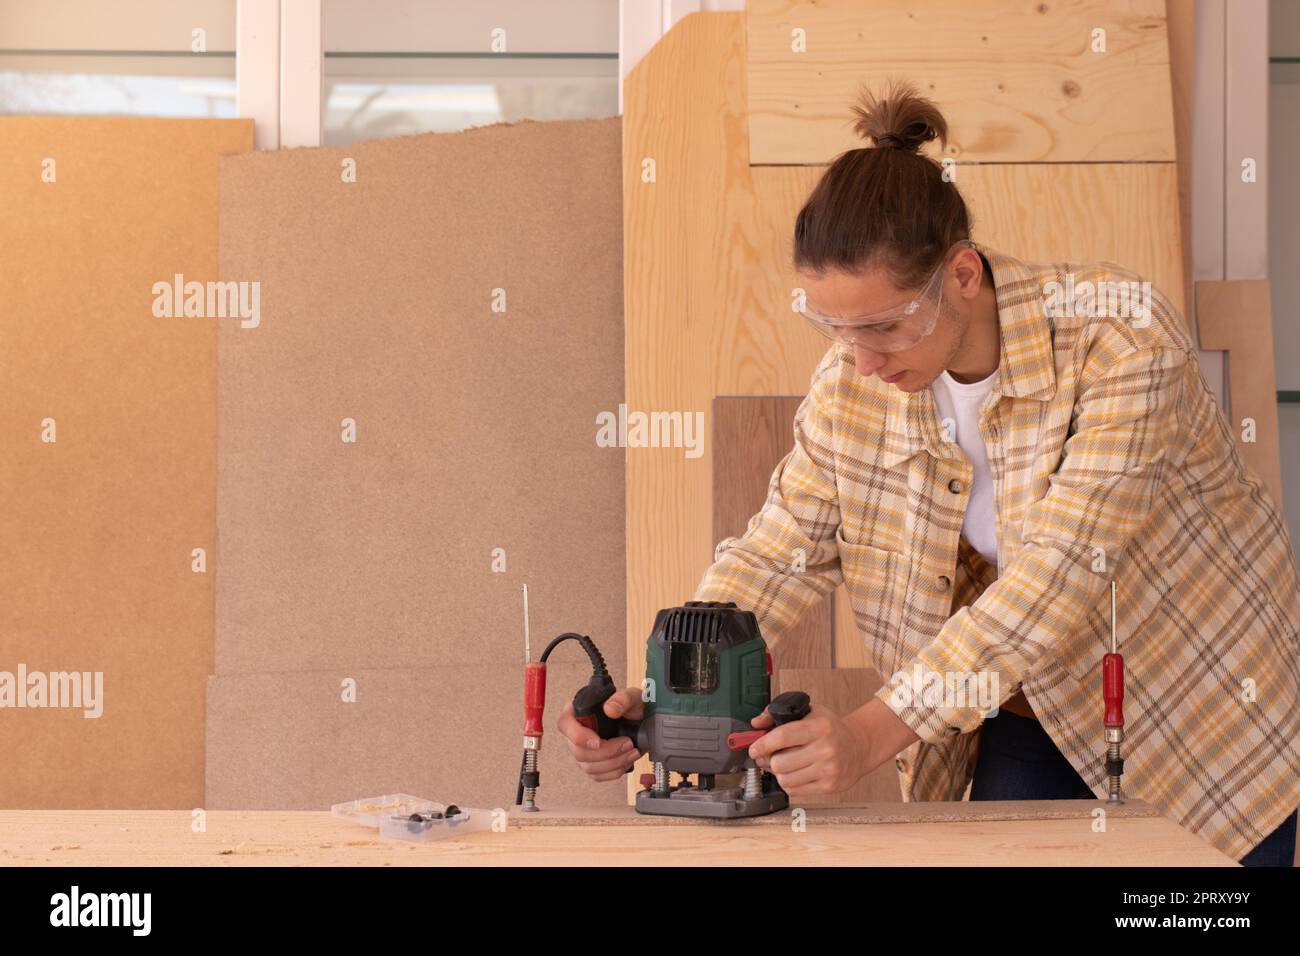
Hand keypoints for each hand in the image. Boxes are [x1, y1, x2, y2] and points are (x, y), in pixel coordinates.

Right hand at [557, 686, 643, 781]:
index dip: (578, 736)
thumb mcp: (631, 697)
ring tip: (632, 752)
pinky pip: (597, 775)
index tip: (597, 741)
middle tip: (627, 743)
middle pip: (578, 751)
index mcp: (578, 711)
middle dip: (606, 752)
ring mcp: (583, 750)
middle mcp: (577, 732)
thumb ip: (622, 699)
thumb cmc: (631, 707)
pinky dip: (614, 771)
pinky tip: (626, 761)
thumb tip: (610, 709)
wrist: (640, 721)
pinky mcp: (593, 763)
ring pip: (589, 767)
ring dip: (613, 763)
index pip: (565, 725)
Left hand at [747, 702, 870, 795]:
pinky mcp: (829, 786)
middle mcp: (825, 749)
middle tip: (769, 757)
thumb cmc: (830, 729)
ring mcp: (828, 770)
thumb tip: (756, 723)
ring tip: (783, 765)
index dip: (762, 744)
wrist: (859, 747)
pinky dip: (789, 783)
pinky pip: (795, 791)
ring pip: (785, 780)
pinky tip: (795, 774)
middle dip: (769, 760)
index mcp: (819, 727)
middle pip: (780, 763)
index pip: (782, 737)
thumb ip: (778, 713)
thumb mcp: (809, 712)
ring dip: (778, 774)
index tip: (754, 748)